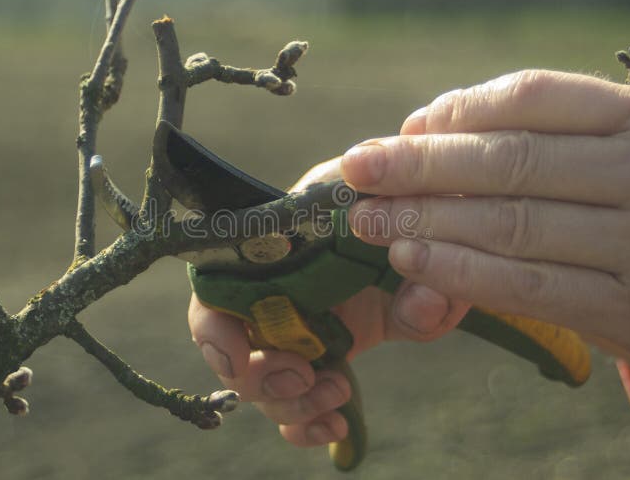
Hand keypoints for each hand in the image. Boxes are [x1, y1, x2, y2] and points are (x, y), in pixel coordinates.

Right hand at [188, 158, 470, 446]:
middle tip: (305, 376)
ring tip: (337, 395)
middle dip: (260, 379)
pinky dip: (307, 427)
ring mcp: (293, 340)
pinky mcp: (322, 367)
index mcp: (265, 264)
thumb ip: (383, 208)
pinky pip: (296, 412)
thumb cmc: (376, 207)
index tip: (238, 356)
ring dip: (291, 406)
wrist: (408, 232)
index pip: (212, 300)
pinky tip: (337, 425)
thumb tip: (417, 277)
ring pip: (264, 393)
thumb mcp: (376, 203)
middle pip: (231, 360)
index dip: (214, 336)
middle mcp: (268, 304)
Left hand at [341, 70, 629, 399]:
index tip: (406, 128)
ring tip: (369, 219)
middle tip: (359, 169)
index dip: (458, 111)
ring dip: (428, 220)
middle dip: (421, 165)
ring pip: (511, 224)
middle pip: (509, 160)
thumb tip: (438, 119)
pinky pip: (528, 287)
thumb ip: (560, 129)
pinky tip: (414, 262)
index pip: (533, 99)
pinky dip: (463, 273)